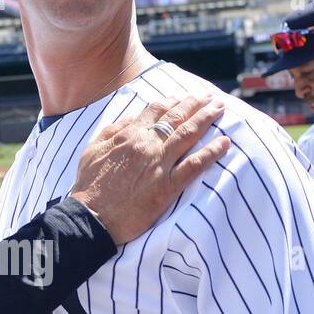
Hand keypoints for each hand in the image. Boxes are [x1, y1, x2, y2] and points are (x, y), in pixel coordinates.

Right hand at [69, 95, 229, 246]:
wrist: (90, 217)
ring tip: (220, 108)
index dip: (173, 102)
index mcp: (129, 135)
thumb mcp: (92, 150)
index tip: (185, 98)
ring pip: (188, 134)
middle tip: (210, 97)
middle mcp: (147, 145)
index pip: (156, 111)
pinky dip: (211, 152)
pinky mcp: (166, 187)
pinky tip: (225, 143)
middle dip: (196, 104)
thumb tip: (130, 119)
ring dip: (206, 118)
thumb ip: (112, 131)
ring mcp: (158, 164)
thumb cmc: (88, 187)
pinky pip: (194, 166)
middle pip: (176, 117)